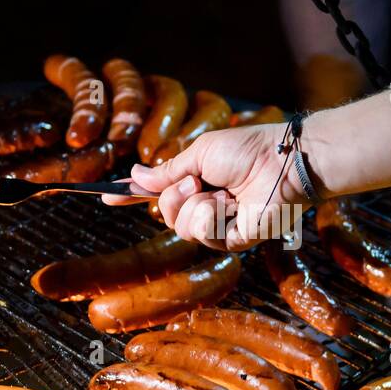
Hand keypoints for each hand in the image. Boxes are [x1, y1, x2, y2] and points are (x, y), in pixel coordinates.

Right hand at [104, 123, 308, 250]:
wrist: (283, 163)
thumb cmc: (248, 150)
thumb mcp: (200, 153)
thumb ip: (167, 170)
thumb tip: (136, 174)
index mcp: (197, 179)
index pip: (159, 190)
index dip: (134, 193)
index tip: (107, 194)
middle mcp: (205, 203)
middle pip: (165, 212)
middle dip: (174, 195)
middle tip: (196, 182)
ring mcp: (218, 223)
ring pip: (180, 227)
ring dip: (195, 205)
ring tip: (220, 193)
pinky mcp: (232, 239)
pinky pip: (202, 235)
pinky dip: (212, 216)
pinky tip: (231, 207)